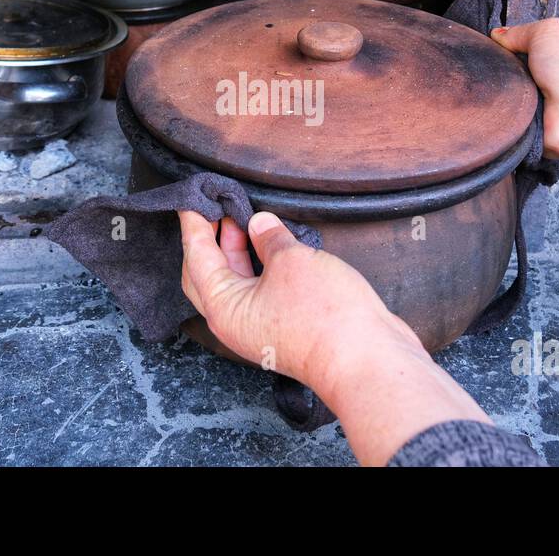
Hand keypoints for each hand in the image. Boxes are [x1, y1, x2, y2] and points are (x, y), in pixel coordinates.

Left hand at [177, 210, 415, 388]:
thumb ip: (269, 237)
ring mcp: (259, 327)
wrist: (366, 360)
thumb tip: (258, 223)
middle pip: (209, 273)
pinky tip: (273, 245)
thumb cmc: (326, 317)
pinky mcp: (283, 327)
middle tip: (220, 206)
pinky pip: (261, 290)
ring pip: (237, 282)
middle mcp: (235, 322)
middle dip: (213, 238)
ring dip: (238, 250)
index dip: (194, 224)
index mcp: (224, 308)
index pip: (197, 257)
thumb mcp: (291, 260)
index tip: (192, 198)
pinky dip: (260, 265)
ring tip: (248, 218)